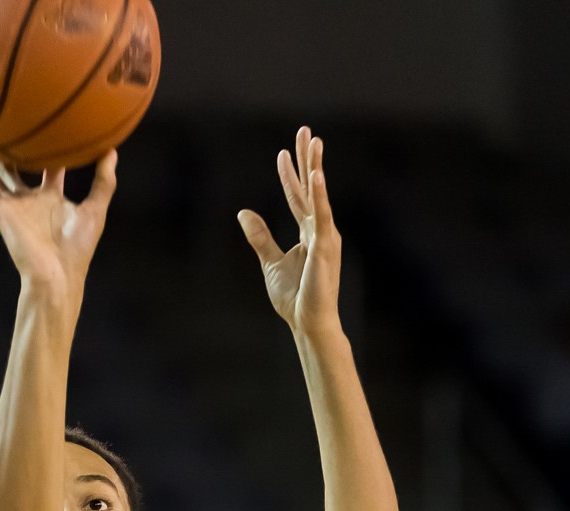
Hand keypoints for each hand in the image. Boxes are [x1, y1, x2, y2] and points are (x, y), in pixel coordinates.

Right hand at [0, 140, 117, 298]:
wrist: (57, 274)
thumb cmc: (77, 248)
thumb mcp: (95, 208)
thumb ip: (103, 181)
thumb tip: (111, 151)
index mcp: (50, 199)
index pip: (47, 168)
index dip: (47, 148)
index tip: (48, 126)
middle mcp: (29, 199)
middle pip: (15, 168)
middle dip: (9, 147)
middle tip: (6, 119)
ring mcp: (12, 204)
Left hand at [238, 126, 342, 335]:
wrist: (307, 321)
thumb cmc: (295, 297)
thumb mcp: (271, 262)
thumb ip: (260, 237)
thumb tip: (243, 212)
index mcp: (309, 233)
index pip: (297, 197)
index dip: (289, 174)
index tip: (283, 152)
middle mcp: (320, 230)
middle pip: (311, 187)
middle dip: (308, 158)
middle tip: (306, 130)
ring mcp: (325, 236)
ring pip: (318, 194)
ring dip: (315, 166)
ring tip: (314, 141)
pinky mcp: (325, 246)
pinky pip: (322, 215)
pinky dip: (319, 194)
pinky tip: (315, 174)